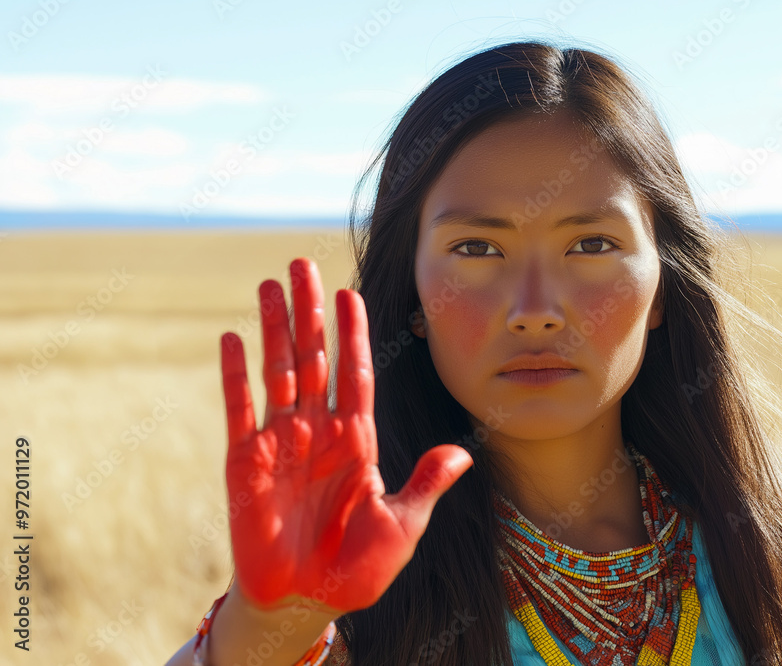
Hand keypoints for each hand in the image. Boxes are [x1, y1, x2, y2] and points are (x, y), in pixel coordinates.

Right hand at [220, 258, 472, 613]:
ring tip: (271, 283)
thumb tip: (464, 452)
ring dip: (273, 328)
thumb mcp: (402, 525)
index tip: (351, 293)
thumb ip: (426, 483)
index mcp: (356, 438)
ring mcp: (281, 442)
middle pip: (314, 358)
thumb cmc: (357, 568)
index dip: (354, 333)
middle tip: (302, 265)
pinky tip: (232, 337)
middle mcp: (318, 431)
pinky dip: (236, 375)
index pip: (355, 372)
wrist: (307, 601)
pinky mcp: (246, 462)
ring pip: (277, 371)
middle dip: (309, 312)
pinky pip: (241, 410)